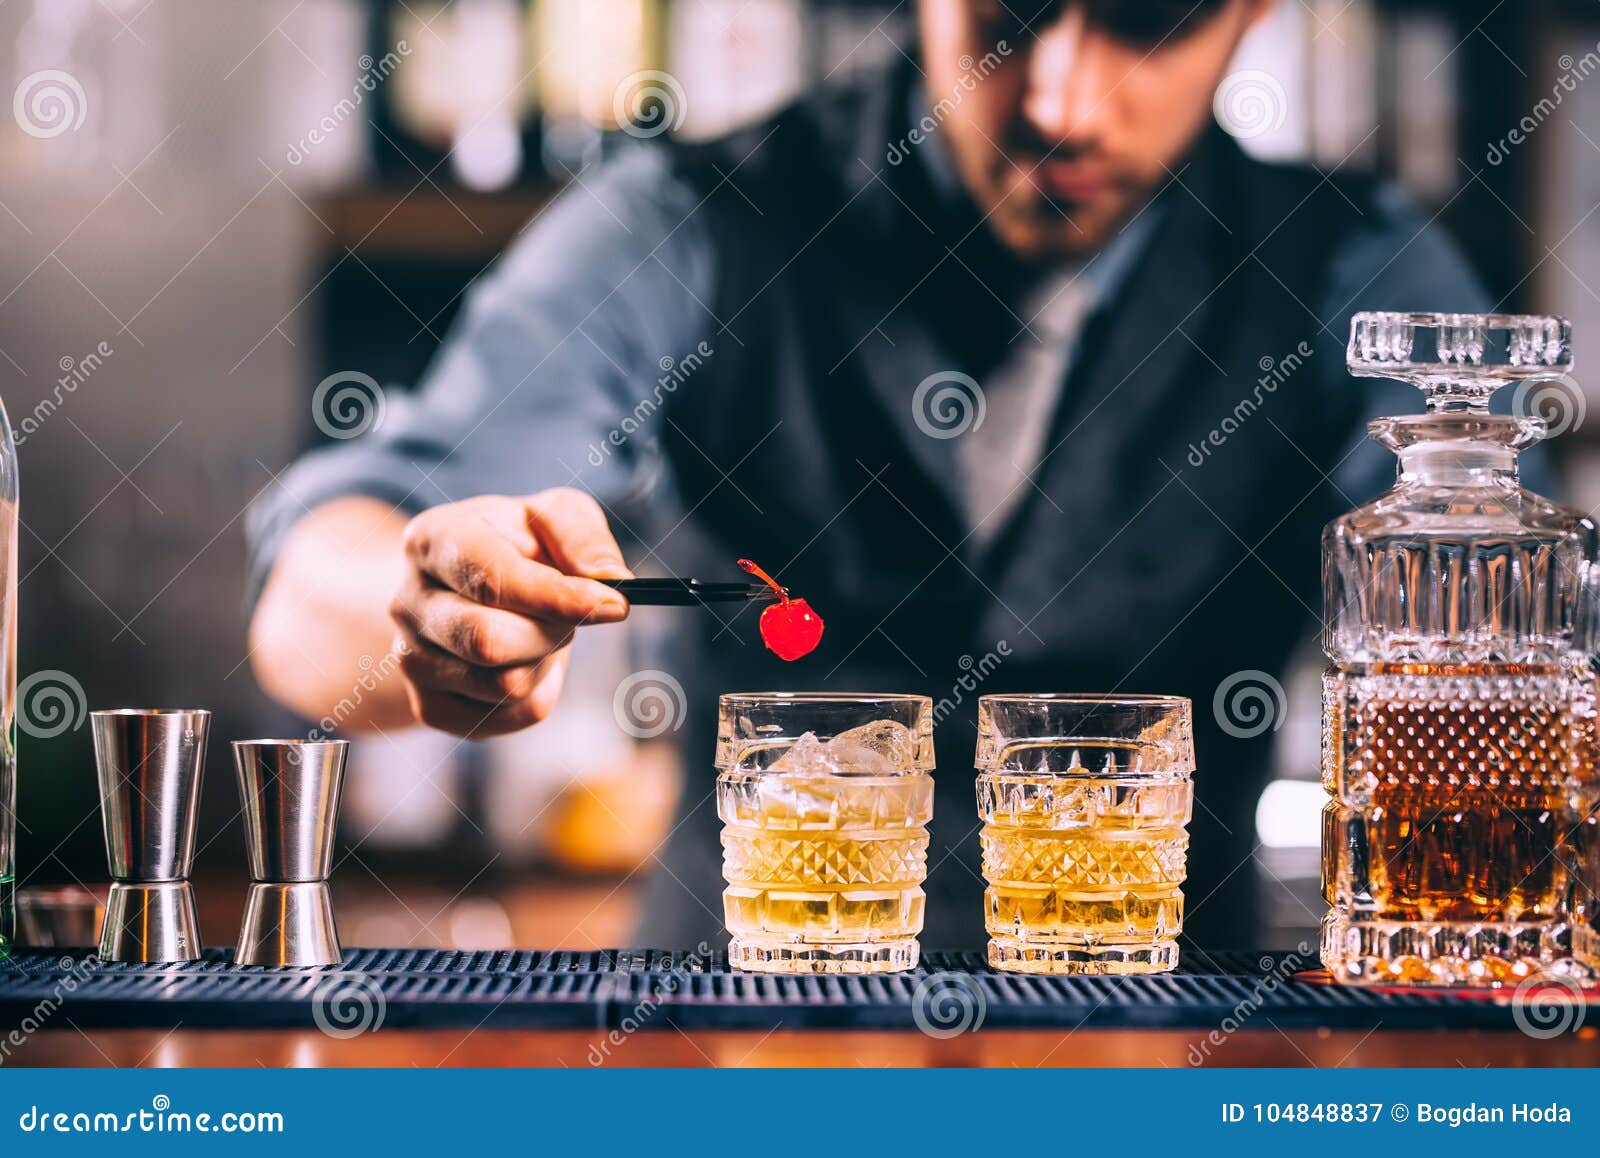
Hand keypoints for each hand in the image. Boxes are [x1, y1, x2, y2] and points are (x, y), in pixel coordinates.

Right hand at [389, 489, 630, 736]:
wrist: (464, 589)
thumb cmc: (516, 546)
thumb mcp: (552, 517)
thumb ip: (582, 536)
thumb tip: (611, 580)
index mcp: (431, 541)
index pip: (491, 581)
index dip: (559, 598)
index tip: (615, 604)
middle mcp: (406, 602)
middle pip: (490, 642)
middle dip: (553, 631)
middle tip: (575, 613)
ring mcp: (411, 660)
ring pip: (505, 685)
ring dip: (546, 660)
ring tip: (539, 629)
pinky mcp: (431, 707)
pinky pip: (510, 716)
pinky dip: (538, 690)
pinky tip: (525, 660)